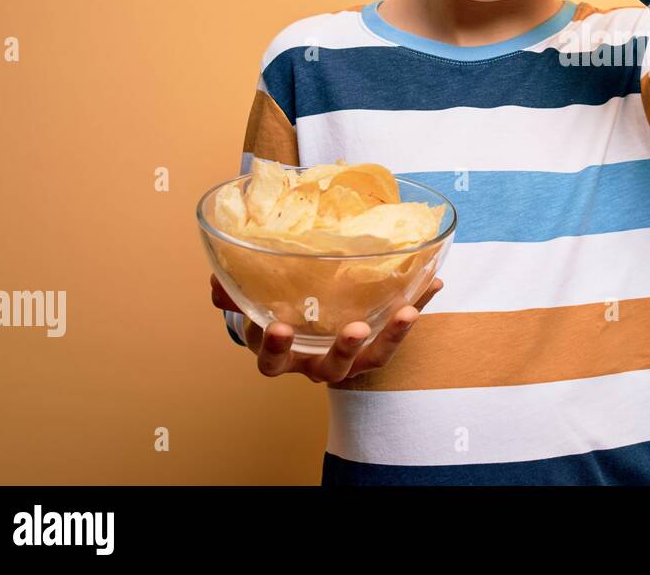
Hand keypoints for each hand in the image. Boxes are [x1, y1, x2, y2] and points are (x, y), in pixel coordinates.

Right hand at [210, 273, 442, 384]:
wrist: (302, 326)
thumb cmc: (276, 308)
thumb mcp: (254, 300)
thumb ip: (236, 290)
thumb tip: (216, 280)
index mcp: (280, 352)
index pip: (271, 356)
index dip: (273, 345)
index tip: (277, 326)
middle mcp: (314, 362)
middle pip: (326, 368)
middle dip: (340, 350)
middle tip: (353, 329)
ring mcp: (346, 360)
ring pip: (368, 359)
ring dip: (389, 336)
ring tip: (407, 311)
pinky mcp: (372, 352)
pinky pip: (396, 334)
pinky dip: (415, 309)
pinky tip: (433, 284)